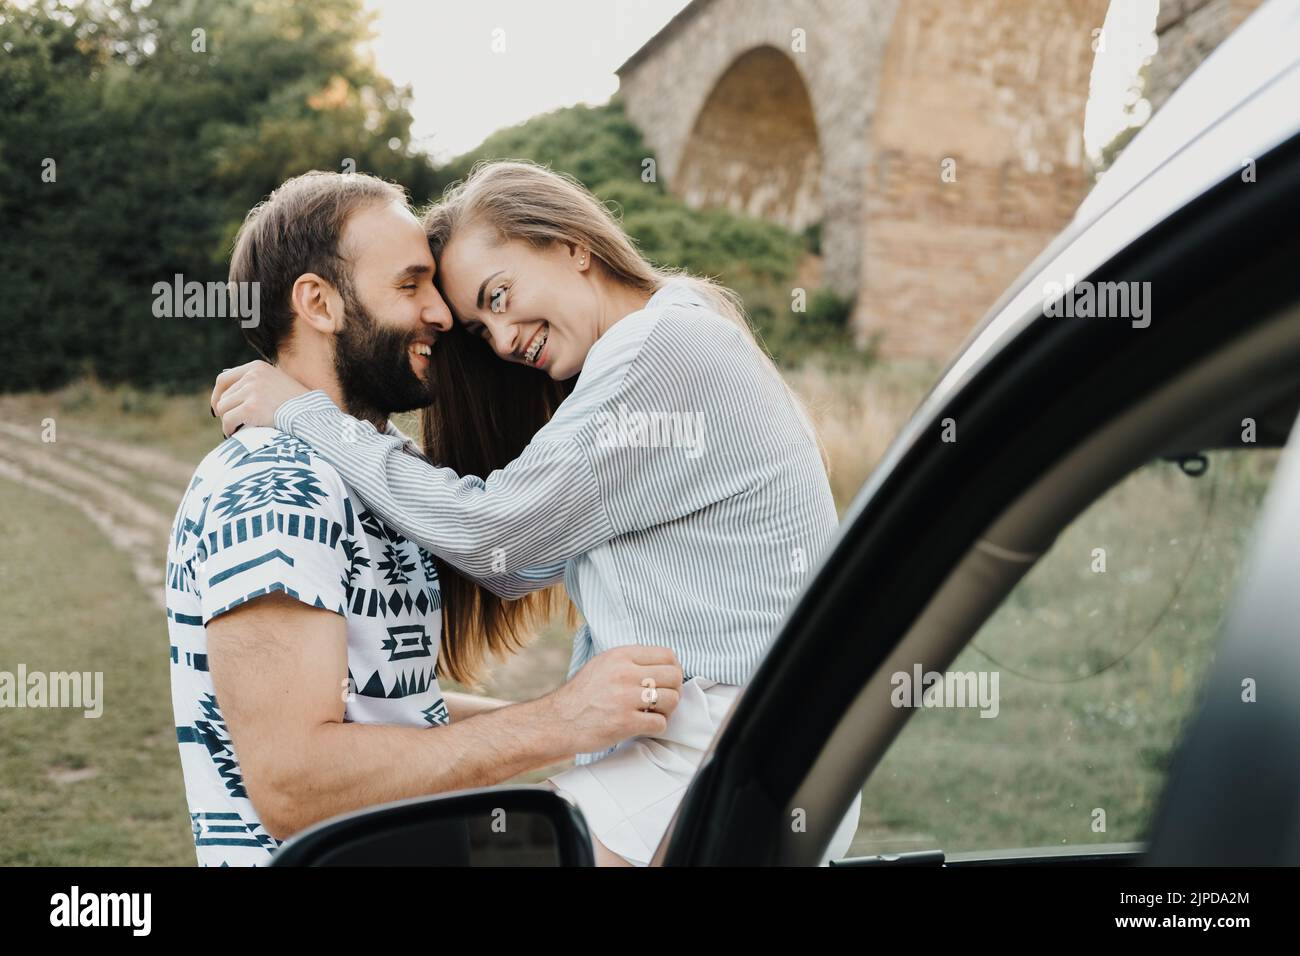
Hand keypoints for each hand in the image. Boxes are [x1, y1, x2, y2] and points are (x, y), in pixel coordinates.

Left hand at [211, 360, 309, 437]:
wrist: (312, 415)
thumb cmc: (297, 405)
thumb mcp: (276, 384)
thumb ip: (256, 384)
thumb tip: (227, 393)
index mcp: (257, 367)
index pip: (224, 379)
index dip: (217, 395)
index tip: (218, 409)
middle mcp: (253, 376)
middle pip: (223, 397)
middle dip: (226, 413)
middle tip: (234, 424)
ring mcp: (252, 391)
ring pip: (224, 409)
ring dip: (229, 421)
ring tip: (237, 430)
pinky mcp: (252, 407)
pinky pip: (228, 420)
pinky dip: (229, 429)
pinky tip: (236, 434)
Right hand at [545, 645, 682, 753]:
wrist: (557, 721)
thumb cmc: (582, 695)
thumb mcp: (602, 665)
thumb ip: (630, 661)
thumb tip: (664, 665)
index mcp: (620, 656)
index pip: (667, 654)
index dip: (673, 669)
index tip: (666, 681)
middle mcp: (624, 673)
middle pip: (674, 676)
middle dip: (673, 690)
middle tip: (663, 700)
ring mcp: (625, 698)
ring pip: (672, 699)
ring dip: (667, 710)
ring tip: (652, 713)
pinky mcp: (625, 722)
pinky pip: (660, 723)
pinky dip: (656, 727)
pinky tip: (643, 725)